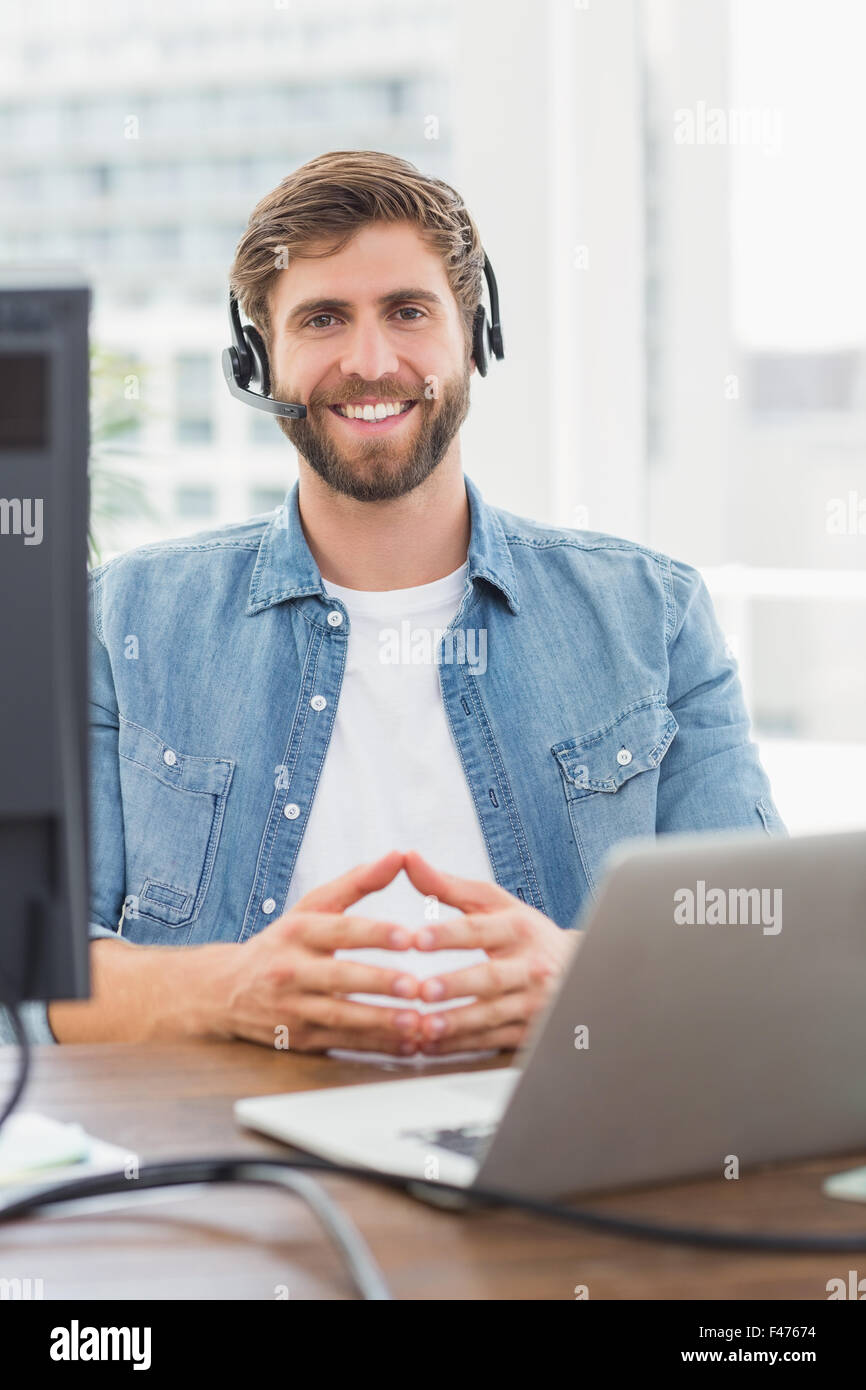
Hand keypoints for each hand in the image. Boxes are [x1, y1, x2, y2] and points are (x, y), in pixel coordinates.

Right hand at [214, 851, 426, 1053]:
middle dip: (377, 982)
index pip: (338, 929)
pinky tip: (409, 1044)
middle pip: (338, 977)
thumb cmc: (282, 943)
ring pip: (340, 1017)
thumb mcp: (310, 908)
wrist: (224, 991)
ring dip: (380, 1022)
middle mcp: (290, 970)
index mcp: (297, 931)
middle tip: (416, 985)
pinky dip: (376, 1046)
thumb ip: (357, 882)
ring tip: (416, 1022)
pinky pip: (342, 1043)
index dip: (374, 933)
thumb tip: (399, 855)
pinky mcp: (299, 1039)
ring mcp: (292, 1008)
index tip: (408, 937)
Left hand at [402, 851, 580, 1054]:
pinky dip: (462, 1045)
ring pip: (493, 1015)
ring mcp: (534, 1002)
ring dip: (457, 1023)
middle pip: (491, 977)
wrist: (584, 971)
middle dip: (457, 984)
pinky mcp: (531, 1031)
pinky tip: (433, 1045)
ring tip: (425, 1027)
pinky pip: (493, 1040)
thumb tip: (408, 858)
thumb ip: (448, 886)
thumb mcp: (495, 904)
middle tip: (423, 990)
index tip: (417, 939)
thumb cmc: (523, 933)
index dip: (448, 935)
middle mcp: (531, 965)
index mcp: (518, 928)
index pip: (480, 930)